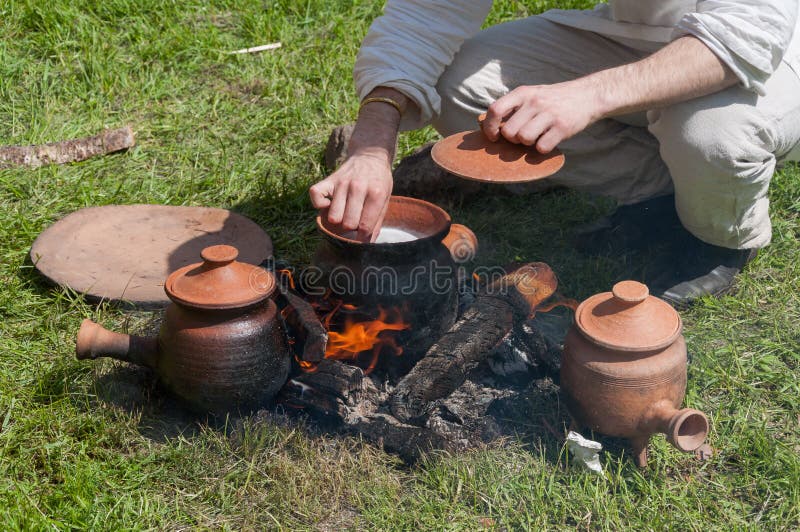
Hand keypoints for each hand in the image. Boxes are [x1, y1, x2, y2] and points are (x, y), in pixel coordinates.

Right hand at [309, 152, 392, 241]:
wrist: (370, 156)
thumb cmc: (378, 182)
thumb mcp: (385, 200)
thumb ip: (376, 221)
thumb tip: (367, 243)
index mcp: (376, 193)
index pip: (364, 226)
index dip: (362, 237)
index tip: (361, 238)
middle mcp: (358, 187)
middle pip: (347, 224)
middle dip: (350, 229)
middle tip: (353, 222)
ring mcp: (341, 183)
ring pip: (333, 216)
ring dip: (337, 220)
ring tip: (344, 214)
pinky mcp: (329, 179)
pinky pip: (315, 197)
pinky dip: (320, 205)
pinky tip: (329, 205)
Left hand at [482, 80, 601, 153]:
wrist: (588, 95)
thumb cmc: (554, 99)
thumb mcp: (532, 94)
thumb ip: (513, 107)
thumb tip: (488, 126)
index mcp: (523, 93)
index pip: (495, 110)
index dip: (490, 127)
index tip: (493, 137)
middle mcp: (534, 101)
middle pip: (509, 131)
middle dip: (513, 139)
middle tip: (523, 135)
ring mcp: (549, 114)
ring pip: (524, 139)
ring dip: (528, 144)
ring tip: (537, 136)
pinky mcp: (562, 127)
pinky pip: (542, 147)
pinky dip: (543, 149)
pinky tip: (549, 140)